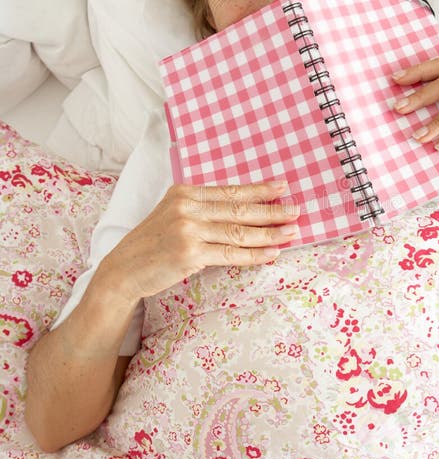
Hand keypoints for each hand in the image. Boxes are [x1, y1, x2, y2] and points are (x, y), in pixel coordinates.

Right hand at [98, 180, 299, 302]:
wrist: (123, 270)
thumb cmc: (152, 245)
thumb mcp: (172, 216)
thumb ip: (201, 209)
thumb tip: (242, 210)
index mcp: (184, 192)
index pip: (229, 191)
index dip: (258, 190)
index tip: (282, 187)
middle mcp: (186, 206)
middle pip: (238, 209)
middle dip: (271, 211)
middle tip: (295, 211)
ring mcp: (187, 229)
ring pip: (238, 232)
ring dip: (269, 233)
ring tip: (291, 232)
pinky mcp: (189, 253)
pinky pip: (230, 254)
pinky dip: (254, 254)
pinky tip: (272, 253)